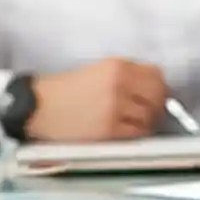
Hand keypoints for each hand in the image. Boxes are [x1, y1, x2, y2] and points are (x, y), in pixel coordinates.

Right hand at [25, 58, 168, 141]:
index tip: (158, 93)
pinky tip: (131, 131)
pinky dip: (139, 133)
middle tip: (153, 111)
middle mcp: (120, 84)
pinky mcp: (109, 129)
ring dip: (149, 120)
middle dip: (158, 104)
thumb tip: (153, 86)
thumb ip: (126, 75)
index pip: (156, 75)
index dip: (160, 86)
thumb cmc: (66, 90)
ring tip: (139, 122)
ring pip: (150, 115)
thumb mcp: (98, 71)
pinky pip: (137, 132)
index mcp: (118, 66)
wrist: (40, 106)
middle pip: (158, 95)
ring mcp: (115, 107)